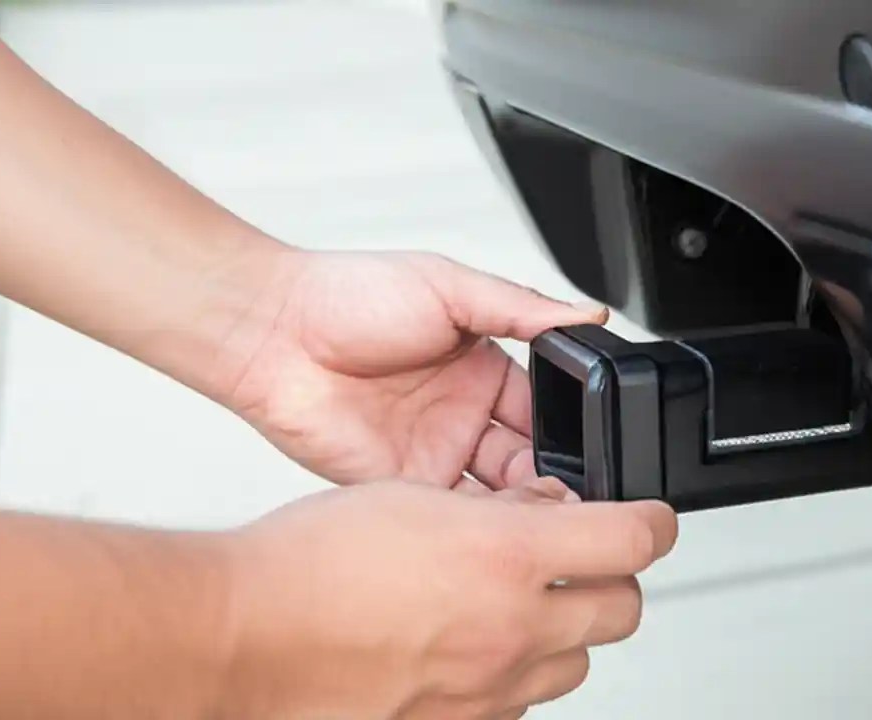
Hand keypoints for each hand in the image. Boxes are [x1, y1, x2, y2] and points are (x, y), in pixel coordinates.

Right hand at [222, 482, 678, 718]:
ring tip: (513, 606)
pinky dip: (515, 676)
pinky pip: (520, 705)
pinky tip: (471, 650)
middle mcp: (511, 630)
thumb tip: (543, 507)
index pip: (634, 539)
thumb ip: (496, 508)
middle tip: (581, 560)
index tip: (650, 519)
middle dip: (611, 579)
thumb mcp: (414, 498)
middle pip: (622, 609)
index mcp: (507, 557)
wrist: (240, 638)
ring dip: (563, 632)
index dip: (653, 522)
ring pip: (576, 664)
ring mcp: (489, 690)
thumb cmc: (308, 565)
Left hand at [223, 251, 606, 489]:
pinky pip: (451, 515)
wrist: (273, 331)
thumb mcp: (451, 286)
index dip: (572, 427)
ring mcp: (432, 451)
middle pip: (530, 457)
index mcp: (481, 365)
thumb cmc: (346, 296)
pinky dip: (480, 523)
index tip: (598, 443)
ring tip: (551, 509)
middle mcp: (461, 412)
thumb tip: (588, 312)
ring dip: (525, 504)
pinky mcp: (399, 486)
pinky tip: (502, 521)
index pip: (545, 406)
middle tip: (581, 488)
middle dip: (557, 474)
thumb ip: (522, 308)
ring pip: (498, 494)